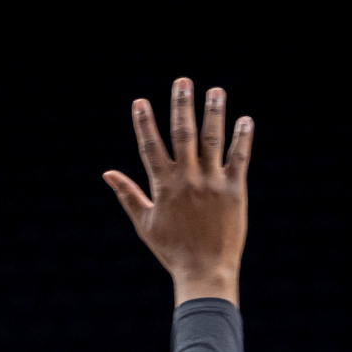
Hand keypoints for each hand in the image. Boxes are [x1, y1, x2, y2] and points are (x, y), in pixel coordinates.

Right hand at [102, 79, 251, 304]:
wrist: (205, 270)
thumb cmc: (171, 249)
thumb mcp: (144, 223)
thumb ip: (127, 194)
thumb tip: (107, 173)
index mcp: (163, 187)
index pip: (150, 147)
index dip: (144, 123)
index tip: (140, 102)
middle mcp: (187, 179)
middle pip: (183, 134)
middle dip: (181, 106)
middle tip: (182, 81)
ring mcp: (212, 183)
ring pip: (212, 140)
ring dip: (213, 113)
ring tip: (215, 90)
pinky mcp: (235, 189)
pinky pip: (239, 158)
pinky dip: (242, 138)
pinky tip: (244, 120)